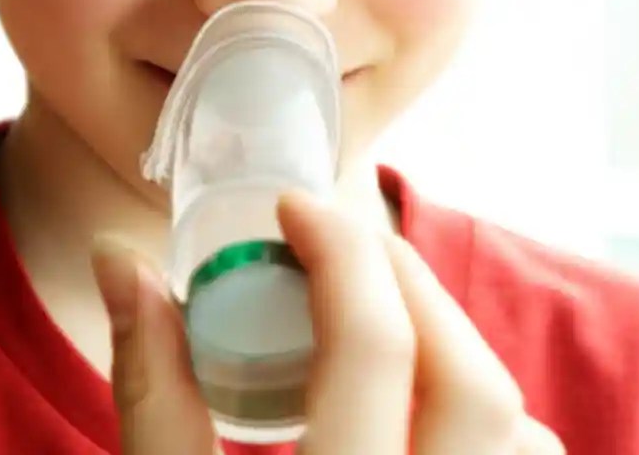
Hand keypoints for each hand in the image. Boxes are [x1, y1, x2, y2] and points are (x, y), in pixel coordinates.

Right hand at [91, 193, 563, 454]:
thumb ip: (150, 388)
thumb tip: (119, 260)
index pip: (370, 352)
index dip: (338, 253)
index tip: (295, 207)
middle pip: (471, 380)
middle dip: (408, 285)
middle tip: (341, 247)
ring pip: (520, 438)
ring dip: (456, 358)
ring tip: (378, 332)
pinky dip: (487, 429)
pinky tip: (420, 425)